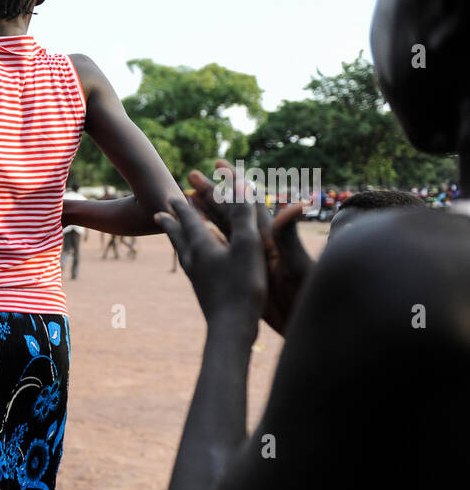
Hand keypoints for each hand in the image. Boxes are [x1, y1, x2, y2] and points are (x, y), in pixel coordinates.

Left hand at [156, 186, 265, 339]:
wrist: (230, 330)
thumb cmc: (241, 287)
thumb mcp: (247, 247)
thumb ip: (243, 217)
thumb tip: (240, 185)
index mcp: (202, 246)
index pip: (189, 219)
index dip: (183, 205)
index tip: (172, 193)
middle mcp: (193, 260)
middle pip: (179, 235)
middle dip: (173, 220)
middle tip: (159, 211)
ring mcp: (196, 278)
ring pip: (182, 251)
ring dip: (175, 238)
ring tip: (167, 232)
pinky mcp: (202, 292)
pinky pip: (190, 267)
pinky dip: (187, 257)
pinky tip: (191, 264)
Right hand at [187, 159, 313, 334]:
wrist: (302, 324)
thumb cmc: (304, 298)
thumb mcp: (297, 266)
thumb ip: (291, 237)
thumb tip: (296, 206)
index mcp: (268, 239)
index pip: (247, 203)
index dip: (234, 183)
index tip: (218, 164)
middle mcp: (258, 244)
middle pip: (230, 211)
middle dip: (211, 192)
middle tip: (190, 176)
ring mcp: (250, 258)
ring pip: (222, 229)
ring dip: (204, 212)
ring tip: (186, 199)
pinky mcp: (244, 273)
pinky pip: (220, 251)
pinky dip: (205, 239)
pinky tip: (193, 235)